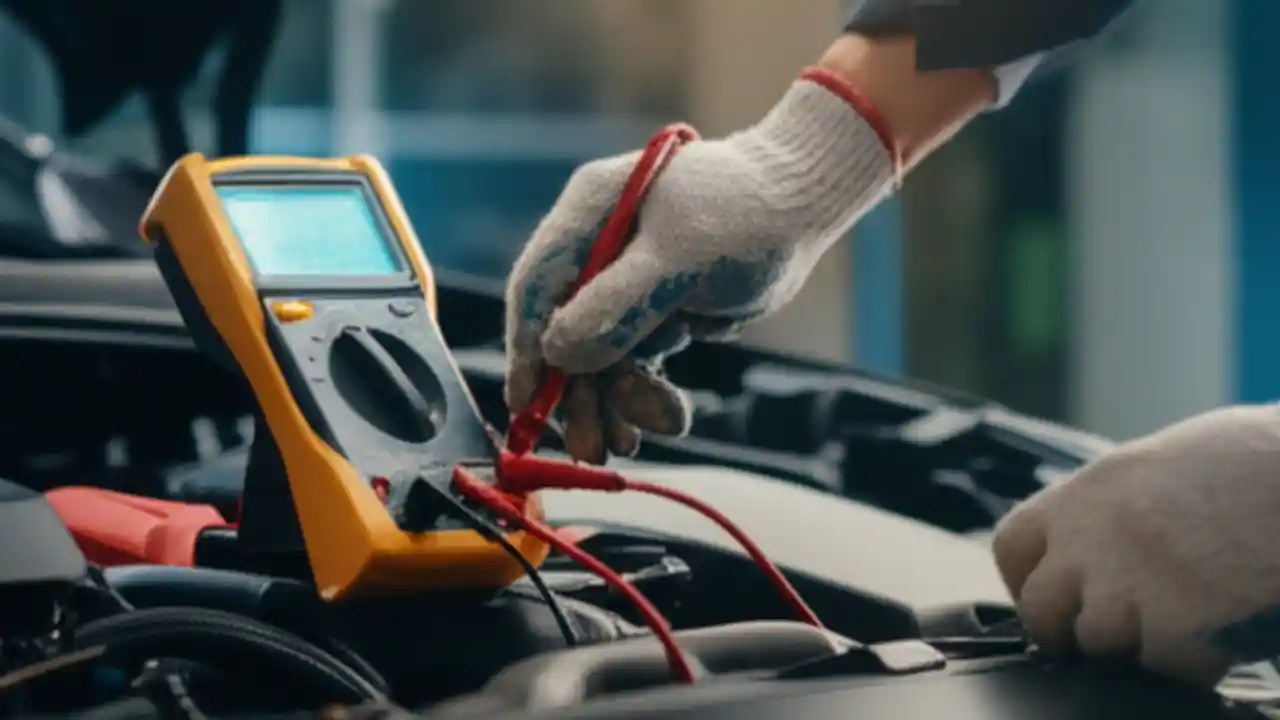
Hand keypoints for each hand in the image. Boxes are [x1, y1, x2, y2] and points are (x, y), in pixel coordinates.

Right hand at [504, 73, 894, 462]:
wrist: (799, 210)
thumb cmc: (746, 216)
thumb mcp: (682, 259)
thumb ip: (618, 304)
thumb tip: (557, 355)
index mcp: (591, 212)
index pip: (538, 284)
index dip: (527, 345)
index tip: (526, 402)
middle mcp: (596, 245)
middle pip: (564, 329)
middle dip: (578, 392)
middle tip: (591, 448)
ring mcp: (621, 279)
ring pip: (598, 354)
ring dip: (613, 401)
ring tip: (631, 443)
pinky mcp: (649, 307)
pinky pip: (632, 360)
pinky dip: (643, 392)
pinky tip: (667, 418)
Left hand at [992, 405, 1279, 684]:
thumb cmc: (1250, 463)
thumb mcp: (1158, 468)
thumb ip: (1112, 511)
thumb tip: (1089, 549)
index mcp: (1087, 491)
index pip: (1012, 546)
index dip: (1027, 580)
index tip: (1051, 598)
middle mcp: (1092, 536)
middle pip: (1039, 610)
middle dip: (1067, 631)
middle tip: (1112, 634)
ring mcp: (1128, 581)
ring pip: (1098, 644)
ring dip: (1137, 646)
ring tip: (1187, 617)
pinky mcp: (1174, 623)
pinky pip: (1162, 666)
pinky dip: (1192, 662)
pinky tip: (1221, 631)